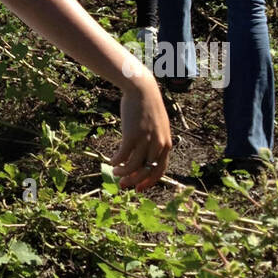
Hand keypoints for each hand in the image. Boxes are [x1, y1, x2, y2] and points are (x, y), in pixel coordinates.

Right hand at [111, 77, 171, 191]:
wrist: (142, 90)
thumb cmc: (148, 107)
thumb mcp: (158, 126)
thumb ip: (155, 141)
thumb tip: (145, 155)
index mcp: (166, 144)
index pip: (159, 170)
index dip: (148, 181)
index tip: (138, 187)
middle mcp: (158, 145)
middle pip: (146, 171)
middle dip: (134, 181)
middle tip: (123, 185)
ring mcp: (145, 140)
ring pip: (133, 166)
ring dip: (123, 172)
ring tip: (115, 172)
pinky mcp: (131, 135)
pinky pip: (123, 155)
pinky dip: (116, 161)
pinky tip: (111, 161)